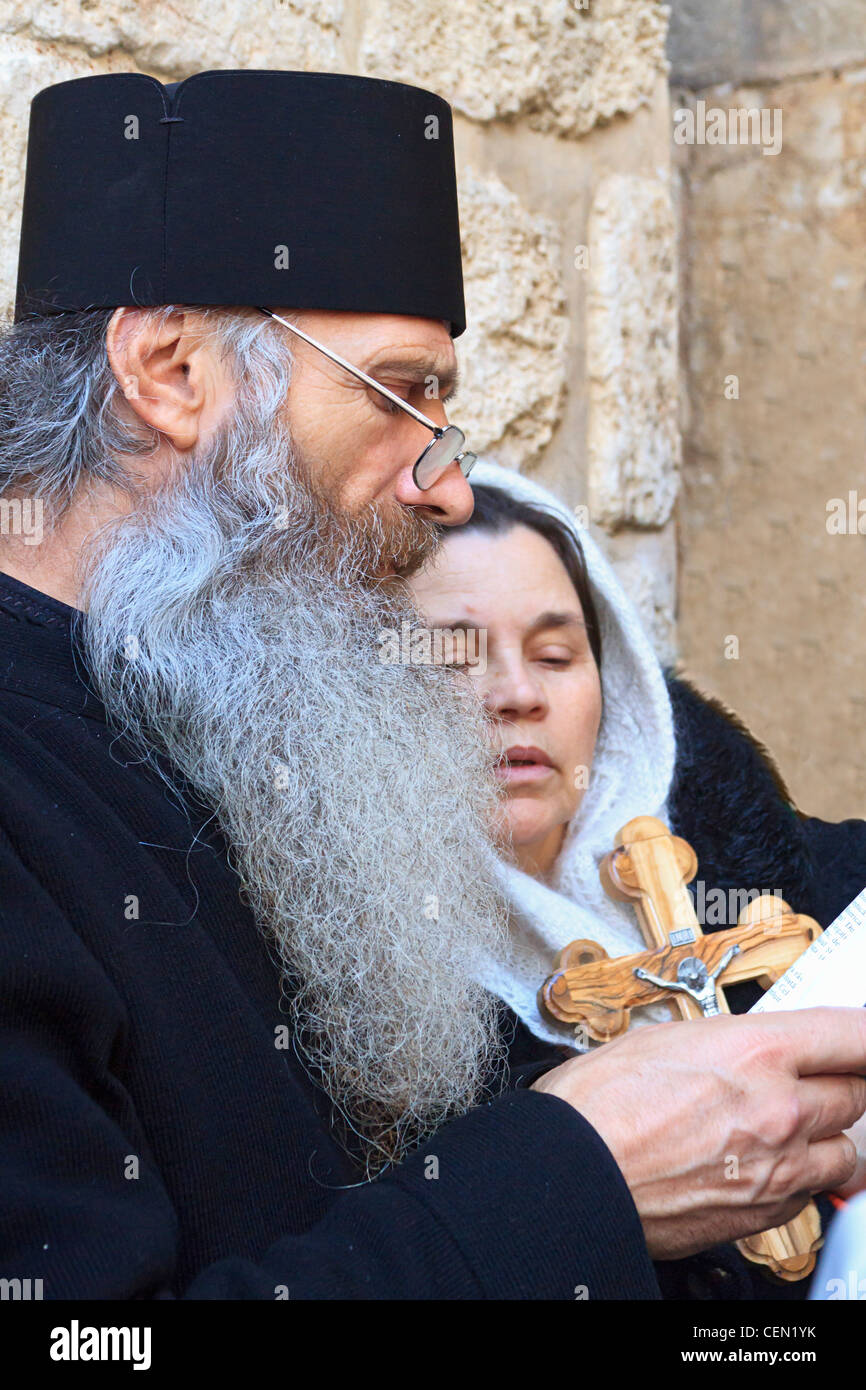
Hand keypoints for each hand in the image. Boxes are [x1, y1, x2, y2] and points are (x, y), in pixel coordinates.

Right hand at [531, 1006, 865, 1259]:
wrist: (572, 1175)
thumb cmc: (597, 1106)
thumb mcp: (664, 1039)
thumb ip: (726, 1044)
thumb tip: (746, 1048)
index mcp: (757, 1053)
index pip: (852, 1036)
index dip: (865, 1036)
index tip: (864, 1038)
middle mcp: (779, 1110)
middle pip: (855, 1093)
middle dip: (842, 1081)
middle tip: (822, 1076)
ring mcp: (776, 1167)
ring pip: (844, 1150)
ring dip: (827, 1134)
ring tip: (795, 1125)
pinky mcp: (762, 1214)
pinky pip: (809, 1193)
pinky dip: (800, 1178)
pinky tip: (767, 1164)